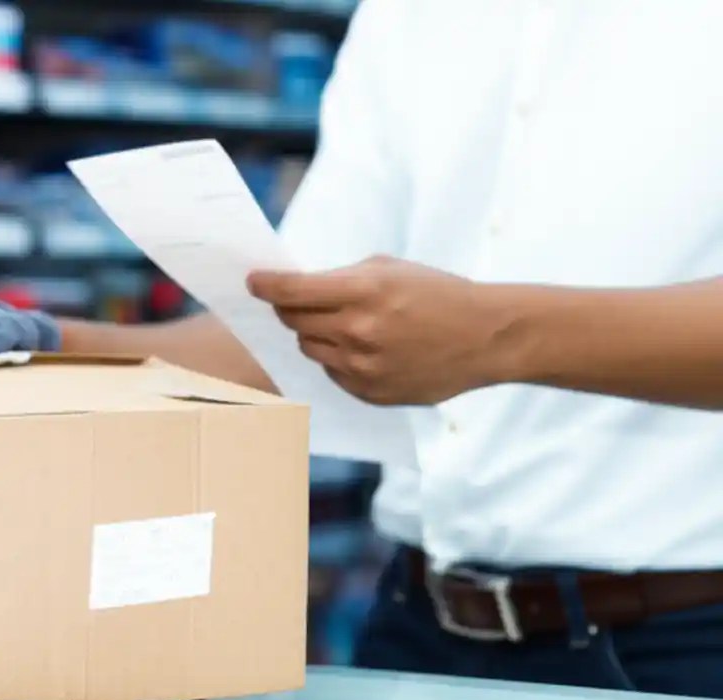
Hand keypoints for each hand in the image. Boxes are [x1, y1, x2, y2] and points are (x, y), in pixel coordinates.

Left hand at [247, 256, 508, 404]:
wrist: (486, 337)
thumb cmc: (437, 294)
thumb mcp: (389, 269)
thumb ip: (340, 278)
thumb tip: (295, 289)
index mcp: (363, 291)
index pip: (291, 291)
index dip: (265, 285)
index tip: (252, 281)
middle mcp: (358, 331)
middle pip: (293, 322)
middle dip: (289, 308)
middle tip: (295, 301)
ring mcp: (363, 366)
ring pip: (309, 348)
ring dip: (315, 334)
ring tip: (345, 324)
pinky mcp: (369, 392)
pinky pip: (331, 372)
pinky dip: (337, 358)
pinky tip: (366, 348)